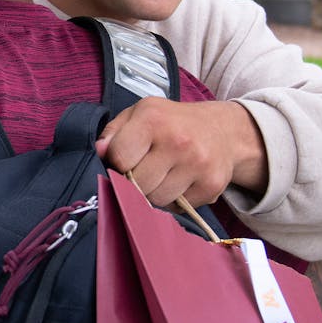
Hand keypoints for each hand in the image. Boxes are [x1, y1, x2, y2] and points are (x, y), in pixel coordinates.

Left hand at [96, 98, 266, 208]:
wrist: (222, 131)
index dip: (117, 162)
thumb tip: (99, 152)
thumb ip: (114, 132)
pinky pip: (177, 207)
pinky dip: (174, 199)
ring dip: (154, 193)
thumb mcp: (139, 114)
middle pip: (136, 184)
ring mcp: (198, 165)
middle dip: (135, 181)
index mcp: (154, 119)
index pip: (119, 158)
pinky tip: (180, 181)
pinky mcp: (211, 186)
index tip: (125, 158)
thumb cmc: (171, 123)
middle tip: (145, 168)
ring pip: (156, 200)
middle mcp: (178, 141)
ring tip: (163, 174)